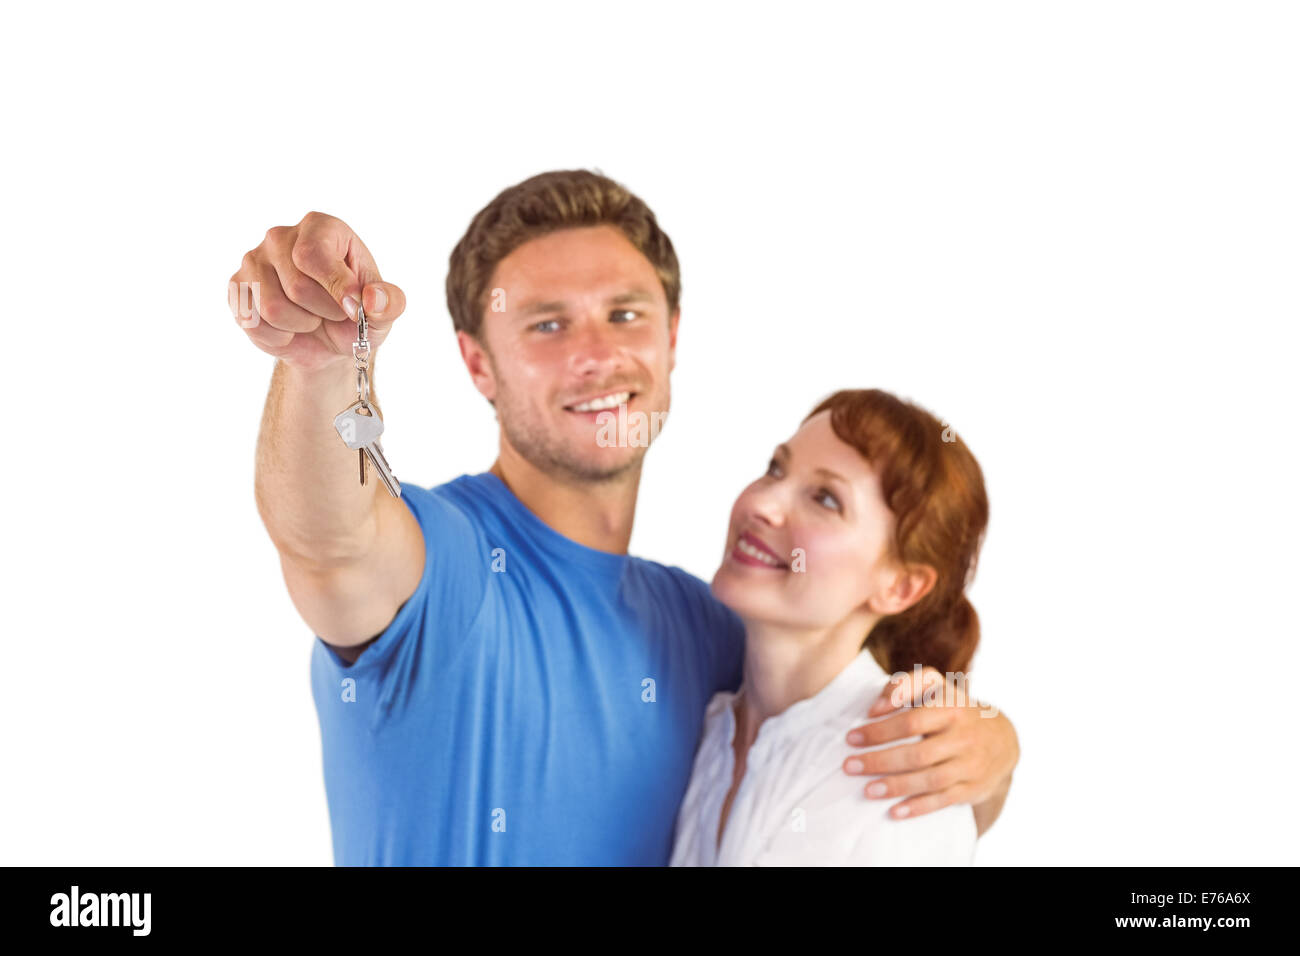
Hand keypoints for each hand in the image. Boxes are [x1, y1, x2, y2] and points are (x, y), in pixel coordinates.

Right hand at [227, 211, 406, 369]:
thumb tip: (372, 299)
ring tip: (310, 317)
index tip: (353, 308)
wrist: (326, 342)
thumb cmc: (355, 317)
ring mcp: (253, 260)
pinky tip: (288, 327)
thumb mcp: (382, 313)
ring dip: (300, 325)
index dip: (336, 289)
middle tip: (332, 311)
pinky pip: (254, 322)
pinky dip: (279, 336)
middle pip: (297, 287)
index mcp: (320, 227)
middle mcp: (280, 236)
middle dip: (323, 312)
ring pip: (273, 308)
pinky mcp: (237, 287)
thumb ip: (390, 303)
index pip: (314, 255)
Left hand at [842, 665, 1018, 824]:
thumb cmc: (954, 709)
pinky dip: (918, 807)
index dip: (881, 730)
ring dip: (895, 786)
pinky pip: (943, 801)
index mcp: (952, 708)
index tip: (853, 737)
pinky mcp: (973, 788)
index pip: (913, 720)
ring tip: (866, 790)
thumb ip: (905, 685)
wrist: (1003, 739)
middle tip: (849, 765)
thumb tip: (874, 707)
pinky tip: (893, 812)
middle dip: (880, 761)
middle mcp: (963, 737)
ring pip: (930, 779)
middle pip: (918, 753)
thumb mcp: (937, 687)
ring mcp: (970, 764)